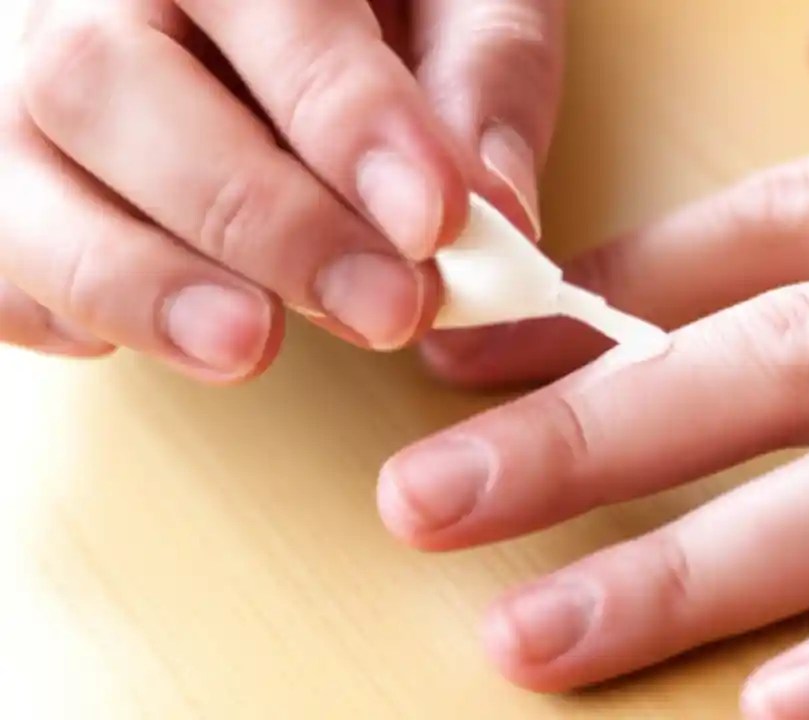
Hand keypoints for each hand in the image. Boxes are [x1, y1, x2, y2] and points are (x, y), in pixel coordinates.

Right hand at [0, 0, 562, 381]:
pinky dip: (55, 301)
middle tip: (385, 308)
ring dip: (137, 279)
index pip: (267, 1)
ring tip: (251, 349)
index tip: (434, 221)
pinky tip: (173, 332)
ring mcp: (17, 66)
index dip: (346, 117)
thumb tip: (496, 208)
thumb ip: (485, 74)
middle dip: (256, 217)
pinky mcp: (4, 157)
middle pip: (108, 79)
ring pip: (17, 163)